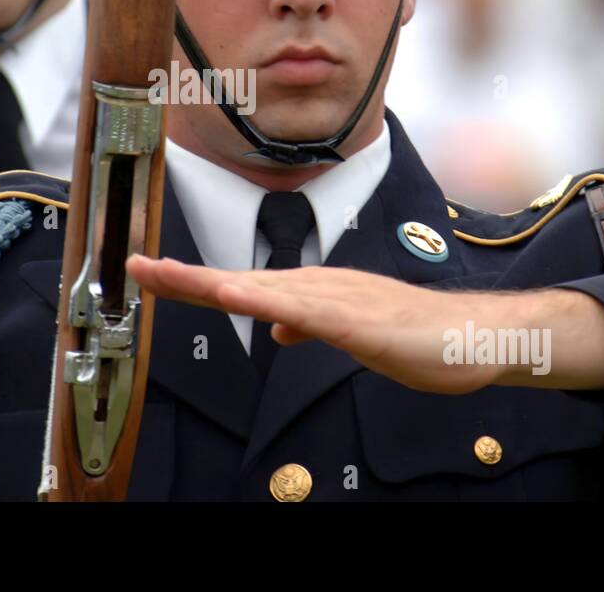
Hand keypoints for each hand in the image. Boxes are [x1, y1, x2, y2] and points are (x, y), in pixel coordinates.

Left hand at [127, 255, 504, 393]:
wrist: (468, 337)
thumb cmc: (414, 334)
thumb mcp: (348, 333)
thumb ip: (309, 326)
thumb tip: (277, 329)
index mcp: (310, 292)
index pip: (239, 286)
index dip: (192, 281)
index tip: (150, 274)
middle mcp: (314, 287)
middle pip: (237, 281)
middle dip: (183, 276)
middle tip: (135, 266)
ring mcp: (333, 300)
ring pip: (261, 289)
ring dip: (211, 282)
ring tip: (166, 276)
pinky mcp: (354, 321)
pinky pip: (304, 312)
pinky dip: (267, 304)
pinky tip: (238, 297)